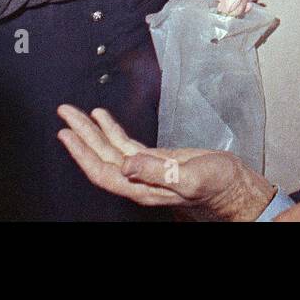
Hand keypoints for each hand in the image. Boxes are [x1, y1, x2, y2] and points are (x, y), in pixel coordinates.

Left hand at [56, 104, 274, 220]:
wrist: (235, 187)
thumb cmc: (218, 187)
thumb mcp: (190, 178)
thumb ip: (159, 171)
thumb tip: (127, 164)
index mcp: (143, 187)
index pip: (102, 171)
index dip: (82, 153)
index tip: (66, 134)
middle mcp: (139, 179)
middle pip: (101, 157)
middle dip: (81, 135)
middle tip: (64, 113)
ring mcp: (147, 170)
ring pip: (111, 149)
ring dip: (93, 130)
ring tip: (76, 113)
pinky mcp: (157, 160)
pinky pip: (127, 144)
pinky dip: (112, 130)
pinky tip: (104, 119)